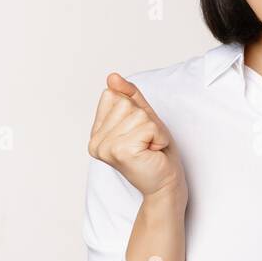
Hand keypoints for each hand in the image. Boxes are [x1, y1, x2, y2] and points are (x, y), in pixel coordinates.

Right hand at [88, 73, 187, 203]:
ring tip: (150, 148)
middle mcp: (95, 142)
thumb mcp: (143, 117)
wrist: (166, 183)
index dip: (135, 110)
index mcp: (96, 133)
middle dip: (146, 121)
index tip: (139, 133)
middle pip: (125, 104)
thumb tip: (112, 76)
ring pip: (137, 114)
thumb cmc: (156, 152)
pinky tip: (152, 152)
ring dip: (153, 130)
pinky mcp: (121, 151)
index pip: (112, 96)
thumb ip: (128, 96)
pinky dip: (158, 137)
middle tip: (147, 142)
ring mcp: (105, 147)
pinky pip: (147, 125)